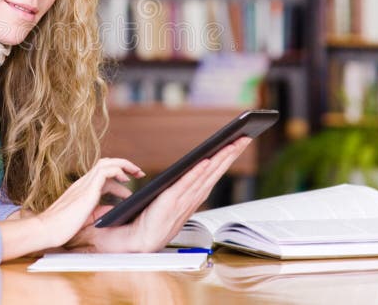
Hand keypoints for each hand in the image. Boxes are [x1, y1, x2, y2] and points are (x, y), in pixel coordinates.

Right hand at [36, 157, 145, 248]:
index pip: (103, 175)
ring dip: (125, 165)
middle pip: (106, 163)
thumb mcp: (87, 218)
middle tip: (139, 173)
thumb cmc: (63, 227)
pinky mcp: (87, 188)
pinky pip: (106, 171)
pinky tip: (126, 180)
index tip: (129, 187)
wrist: (47, 229)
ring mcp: (85, 183)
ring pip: (107, 163)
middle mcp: (84, 182)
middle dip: (125, 166)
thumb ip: (99, 211)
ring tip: (137, 173)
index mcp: (83, 188)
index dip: (118, 178)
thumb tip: (114, 209)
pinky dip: (118, 171)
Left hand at [67, 136, 251, 252]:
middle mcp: (190, 200)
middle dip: (230, 154)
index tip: (238, 142)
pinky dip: (197, 173)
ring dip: (220, 159)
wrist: (133, 241)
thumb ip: (181, 187)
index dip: (226, 158)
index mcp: (191, 199)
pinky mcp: (169, 203)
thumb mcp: (168, 200)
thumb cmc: (146, 221)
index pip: (212, 173)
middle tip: (244, 136)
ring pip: (205, 176)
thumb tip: (192, 169)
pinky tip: (206, 160)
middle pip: (214, 172)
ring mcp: (182, 202)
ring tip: (233, 142)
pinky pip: (186, 185)